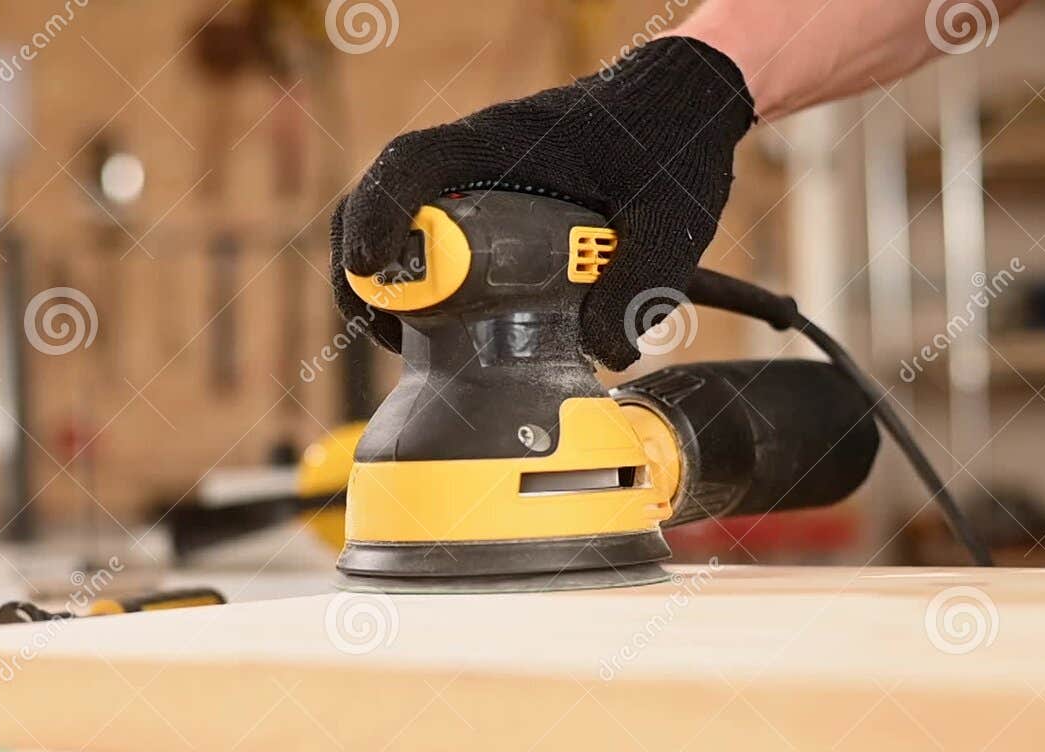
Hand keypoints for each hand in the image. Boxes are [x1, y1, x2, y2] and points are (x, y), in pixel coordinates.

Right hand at [329, 37, 753, 370]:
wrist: (679, 105)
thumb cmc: (667, 141)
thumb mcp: (669, 217)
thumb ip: (643, 282)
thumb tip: (604, 352)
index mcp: (504, 145)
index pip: (412, 164)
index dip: (378, 214)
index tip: (371, 269)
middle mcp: (475, 159)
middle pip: (380, 201)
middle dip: (366, 272)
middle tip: (391, 338)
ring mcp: (475, 183)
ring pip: (397, 224)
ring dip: (389, 284)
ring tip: (411, 344)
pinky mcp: (487, 207)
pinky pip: (431, 239)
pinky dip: (423, 284)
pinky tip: (451, 327)